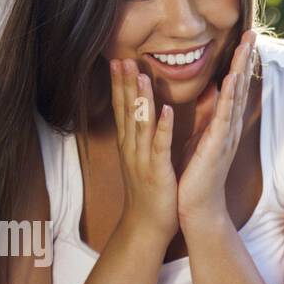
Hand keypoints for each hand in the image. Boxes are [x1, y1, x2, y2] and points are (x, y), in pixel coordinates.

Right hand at [110, 59, 178, 245]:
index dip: (119, 84)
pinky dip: (162, 128)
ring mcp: (143, 159)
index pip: (123, 108)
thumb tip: (152, 113)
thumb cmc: (151, 191)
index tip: (118, 60)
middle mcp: (132, 148)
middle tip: (120, 58)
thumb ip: (149, 134)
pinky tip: (165, 111)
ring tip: (140, 75)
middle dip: (123, 84)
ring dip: (140, 99)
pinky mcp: (158, 171)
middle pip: (126, 111)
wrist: (148, 225)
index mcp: (131, 144)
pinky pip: (160, 146)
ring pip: (141, 124)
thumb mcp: (148, 157)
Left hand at [177, 30, 256, 231]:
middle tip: (253, 33)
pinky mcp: (215, 147)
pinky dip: (228, 97)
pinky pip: (223, 117)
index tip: (244, 40)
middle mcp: (228, 129)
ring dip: (241, 70)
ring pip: (235, 97)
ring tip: (247, 46)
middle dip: (246, 60)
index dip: (239, 63)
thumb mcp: (201, 140)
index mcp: (223, 127)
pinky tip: (231, 78)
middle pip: (240, 87)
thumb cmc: (196, 178)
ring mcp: (225, 137)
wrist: (197, 209)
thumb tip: (213, 92)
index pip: (234, 89)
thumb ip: (209, 116)